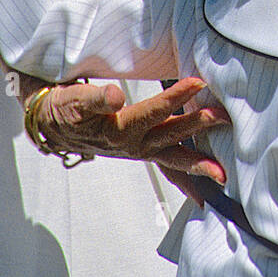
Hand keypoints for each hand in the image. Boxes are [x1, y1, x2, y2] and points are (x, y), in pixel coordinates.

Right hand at [30, 77, 228, 182]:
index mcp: (118, 129)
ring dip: (198, 161)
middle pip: (170, 135)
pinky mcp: (141, 151)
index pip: (152, 112)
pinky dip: (185, 180)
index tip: (197, 82)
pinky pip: (167, 167)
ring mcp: (139, 150)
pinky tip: (202, 194)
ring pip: (173, 156)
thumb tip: (116, 95)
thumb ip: (94, 98)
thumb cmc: (64, 109)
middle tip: (223, 116)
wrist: (54, 125)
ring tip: (222, 174)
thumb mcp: (73, 100)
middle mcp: (132, 144)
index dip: (174, 97)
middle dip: (198, 125)